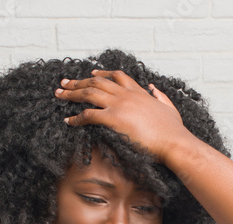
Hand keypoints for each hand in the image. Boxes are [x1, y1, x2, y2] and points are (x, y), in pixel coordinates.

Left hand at [54, 69, 190, 164]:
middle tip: (64, 83)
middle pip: (97, 82)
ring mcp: (119, 105)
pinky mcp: (113, 119)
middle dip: (78, 81)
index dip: (102, 73)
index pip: (117, 76)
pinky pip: (88, 115)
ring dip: (72, 94)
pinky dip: (76, 117)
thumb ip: (160, 96)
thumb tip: (153, 88)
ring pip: (89, 93)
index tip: (91, 73)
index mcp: (139, 92)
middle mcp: (126, 94)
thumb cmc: (173, 130)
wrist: (173, 141)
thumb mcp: (169, 108)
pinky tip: (68, 121)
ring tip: (59, 95)